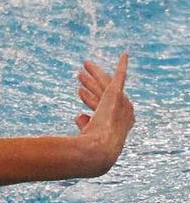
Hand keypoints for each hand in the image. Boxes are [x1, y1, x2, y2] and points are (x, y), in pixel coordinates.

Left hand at [75, 53, 133, 171]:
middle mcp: (124, 111)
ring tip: (83, 66)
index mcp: (118, 123)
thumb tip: (78, 115)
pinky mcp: (116, 94)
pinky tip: (124, 54)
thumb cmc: (91, 147)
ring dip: (94, 74)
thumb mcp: (87, 133)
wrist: (99, 147)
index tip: (78, 91)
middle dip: (90, 83)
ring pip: (104, 84)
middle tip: (79, 73)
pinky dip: (122, 64)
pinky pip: (121, 76)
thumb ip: (84, 123)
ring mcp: (122, 102)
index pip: (101, 105)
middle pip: (103, 93)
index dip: (89, 98)